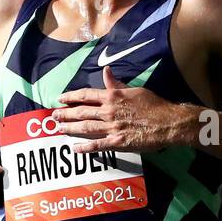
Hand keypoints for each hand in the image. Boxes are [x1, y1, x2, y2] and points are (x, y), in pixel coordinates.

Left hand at [53, 67, 195, 152]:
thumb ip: (117, 84)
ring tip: (59, 128)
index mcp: (112, 96)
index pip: (86, 95)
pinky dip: (84, 147)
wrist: (168, 123)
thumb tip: (106, 72)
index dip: (71, 97)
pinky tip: (75, 148)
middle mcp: (108, 111)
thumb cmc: (154, 105)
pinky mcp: (117, 142)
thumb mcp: (135, 90)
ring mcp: (111, 128)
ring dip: (70, 128)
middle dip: (65, 113)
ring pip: (85, 128)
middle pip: (81, 112)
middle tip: (54, 115)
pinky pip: (97, 145)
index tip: (60, 98)